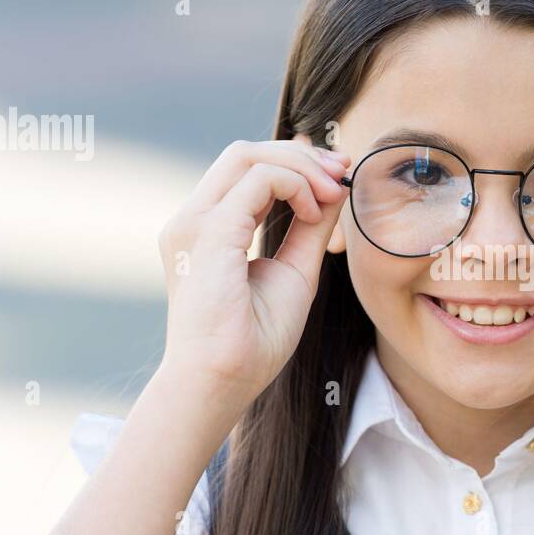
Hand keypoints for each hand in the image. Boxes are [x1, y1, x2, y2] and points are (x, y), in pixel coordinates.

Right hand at [157, 135, 349, 406]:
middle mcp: (192, 220)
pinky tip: (315, 212)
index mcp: (207, 230)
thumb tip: (335, 187)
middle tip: (340, 172)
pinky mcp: (209, 231)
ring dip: (300, 165)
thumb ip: (310, 228)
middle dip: (299, 154)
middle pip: (244, 152)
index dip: (295, 162)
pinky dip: (294, 185)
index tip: (337, 174)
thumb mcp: (295, 271)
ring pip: (247, 155)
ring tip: (331, 193)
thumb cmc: (253, 341)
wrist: (222, 382)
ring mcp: (194, 223)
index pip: (245, 170)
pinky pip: (258, 180)